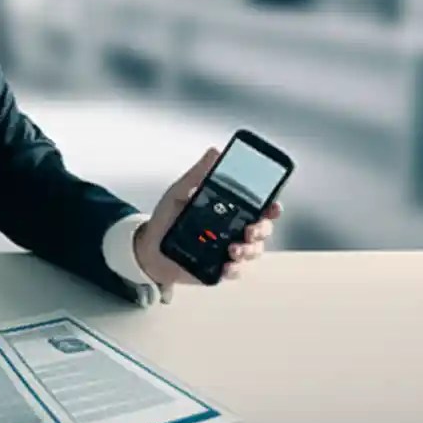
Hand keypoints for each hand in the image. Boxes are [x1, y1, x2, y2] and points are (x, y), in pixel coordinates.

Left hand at [132, 147, 284, 299]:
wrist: (148, 247)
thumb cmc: (166, 217)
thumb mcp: (180, 193)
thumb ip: (198, 175)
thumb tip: (214, 152)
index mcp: (230, 210)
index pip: (259, 207)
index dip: (272, 208)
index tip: (274, 207)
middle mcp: (234, 230)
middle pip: (262, 230)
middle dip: (262, 230)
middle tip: (250, 230)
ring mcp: (229, 250)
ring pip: (253, 251)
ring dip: (249, 250)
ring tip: (234, 249)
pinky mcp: (220, 268)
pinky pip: (236, 271)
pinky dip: (236, 269)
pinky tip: (228, 266)